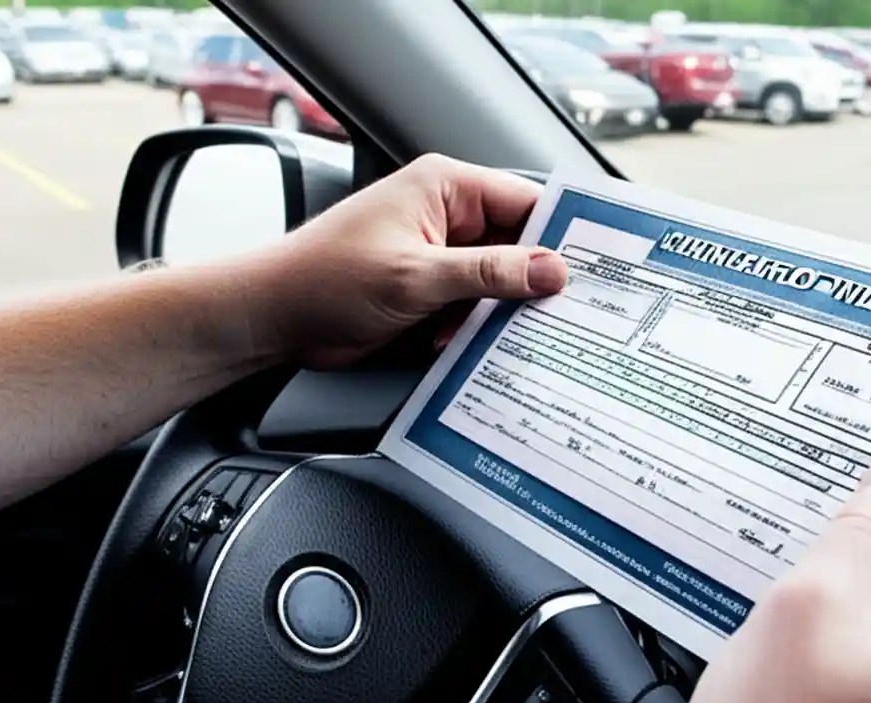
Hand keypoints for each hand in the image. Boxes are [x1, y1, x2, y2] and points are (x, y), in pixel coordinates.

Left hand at [249, 154, 567, 366]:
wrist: (273, 318)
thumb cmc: (324, 278)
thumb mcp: (416, 276)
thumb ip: (487, 273)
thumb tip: (550, 269)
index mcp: (446, 187)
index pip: (526, 201)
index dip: (562, 234)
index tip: (597, 268)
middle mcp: (448, 214)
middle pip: (519, 242)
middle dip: (538, 278)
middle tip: (574, 311)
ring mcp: (441, 253)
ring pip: (501, 278)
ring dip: (509, 308)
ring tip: (532, 334)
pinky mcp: (432, 288)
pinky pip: (477, 303)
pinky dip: (483, 324)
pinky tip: (487, 346)